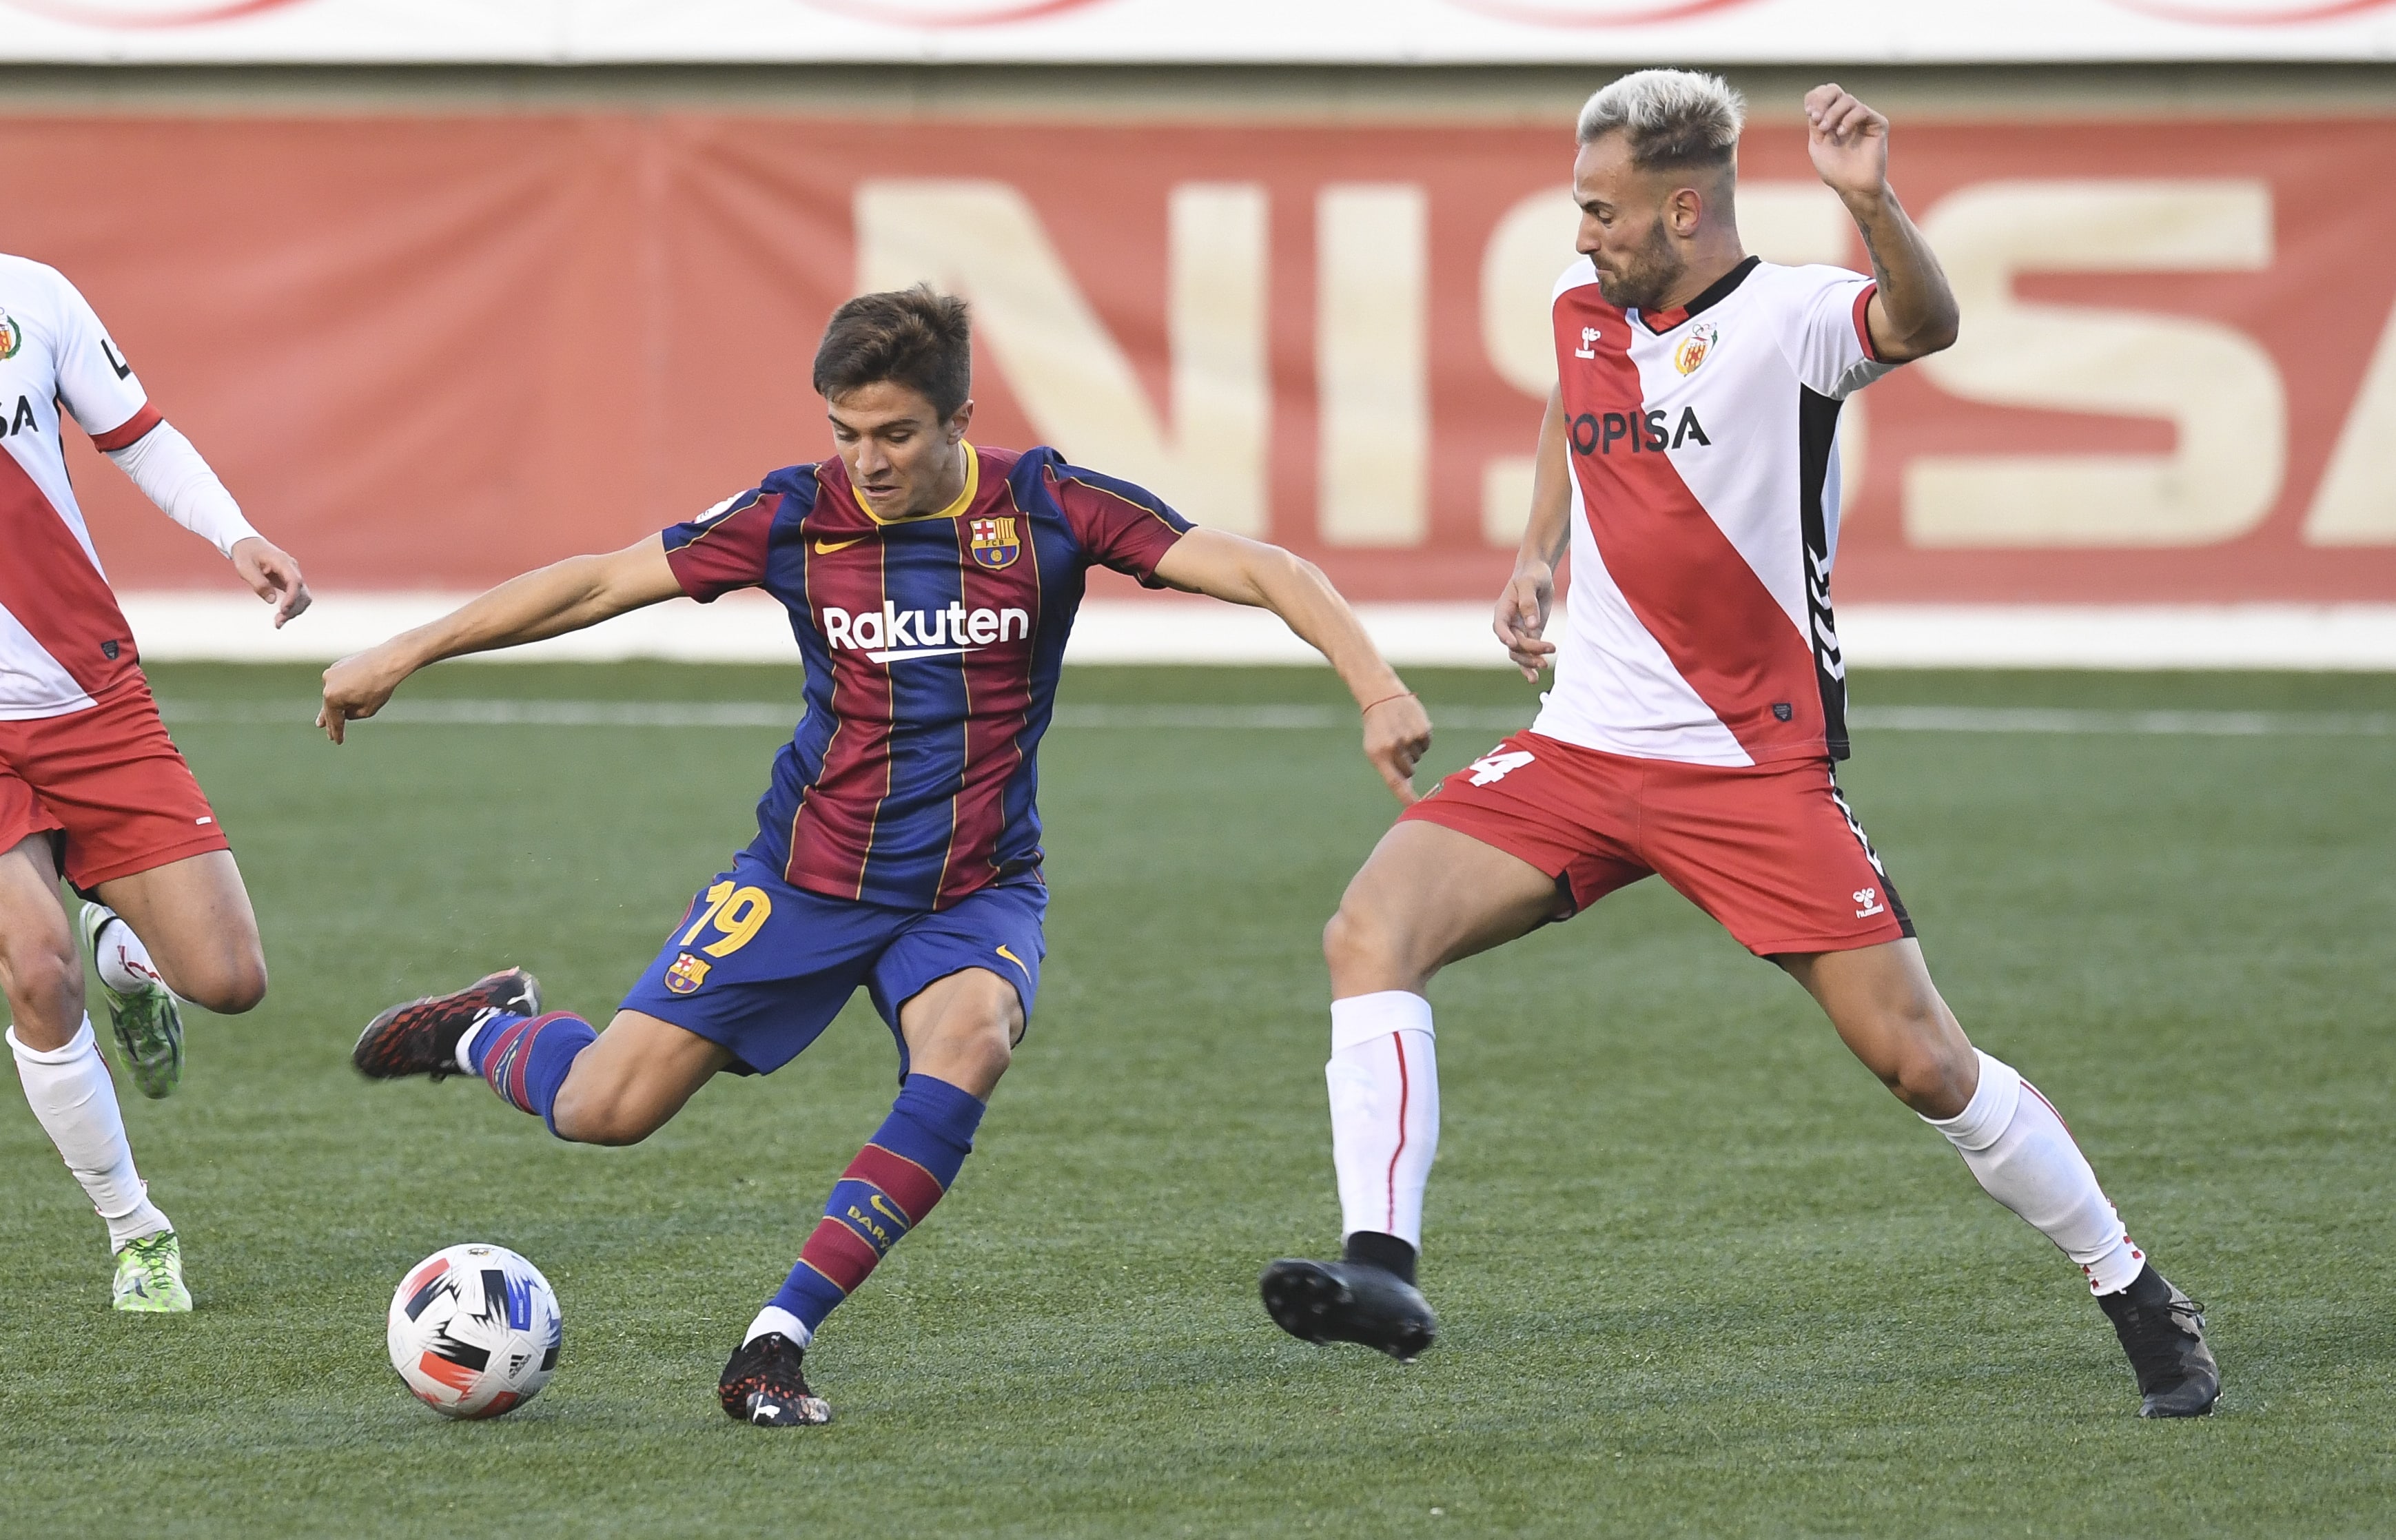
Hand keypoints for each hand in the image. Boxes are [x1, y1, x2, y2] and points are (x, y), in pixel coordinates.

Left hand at [230, 536, 311, 627]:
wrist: (247, 544)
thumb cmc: (245, 554)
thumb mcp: (245, 568)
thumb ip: (258, 583)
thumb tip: (272, 600)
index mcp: (283, 561)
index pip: (295, 581)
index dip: (292, 597)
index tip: (282, 610)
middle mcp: (292, 568)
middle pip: (302, 592)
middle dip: (293, 609)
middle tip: (277, 622)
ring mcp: (293, 575)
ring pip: (303, 597)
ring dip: (294, 611)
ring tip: (278, 623)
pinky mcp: (290, 582)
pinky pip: (297, 597)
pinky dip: (292, 608)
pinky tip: (282, 617)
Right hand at [317, 645, 406, 744]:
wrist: (388, 661)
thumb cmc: (380, 687)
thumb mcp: (367, 710)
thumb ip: (352, 714)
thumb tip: (345, 712)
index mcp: (332, 697)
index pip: (335, 720)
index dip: (336, 732)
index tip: (337, 741)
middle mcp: (327, 683)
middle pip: (329, 706)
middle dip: (328, 719)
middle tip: (321, 728)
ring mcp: (332, 672)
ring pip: (332, 692)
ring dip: (332, 704)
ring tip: (323, 718)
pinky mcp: (339, 665)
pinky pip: (338, 682)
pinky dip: (340, 690)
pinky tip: (338, 696)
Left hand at [1362, 691, 1432, 806]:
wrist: (1381, 696)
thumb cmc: (1377, 728)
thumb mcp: (1375, 749)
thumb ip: (1390, 769)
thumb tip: (1407, 788)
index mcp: (1379, 755)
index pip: (1395, 783)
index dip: (1406, 797)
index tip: (1416, 807)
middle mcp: (1395, 748)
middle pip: (1409, 771)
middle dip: (1406, 763)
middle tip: (1396, 745)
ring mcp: (1409, 738)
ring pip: (1418, 756)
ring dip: (1412, 749)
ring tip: (1401, 732)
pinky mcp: (1423, 729)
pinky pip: (1426, 744)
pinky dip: (1420, 739)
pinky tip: (1410, 726)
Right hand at [1494, 563, 1555, 682]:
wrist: (1539, 575)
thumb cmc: (1532, 575)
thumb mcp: (1530, 583)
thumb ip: (1529, 603)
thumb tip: (1532, 626)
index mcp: (1503, 610)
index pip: (1500, 627)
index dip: (1505, 636)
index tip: (1514, 643)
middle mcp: (1508, 624)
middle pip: (1514, 644)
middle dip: (1528, 652)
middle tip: (1544, 658)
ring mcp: (1519, 631)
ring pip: (1519, 653)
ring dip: (1530, 661)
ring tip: (1545, 665)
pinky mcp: (1530, 635)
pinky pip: (1528, 653)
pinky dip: (1531, 665)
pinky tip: (1535, 679)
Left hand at [1804, 84, 1889, 201]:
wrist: (1854, 187)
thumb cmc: (1835, 170)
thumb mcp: (1817, 145)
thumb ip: (1816, 123)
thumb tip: (1815, 104)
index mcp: (1832, 118)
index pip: (1823, 94)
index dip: (1815, 99)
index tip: (1809, 113)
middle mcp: (1847, 115)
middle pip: (1834, 90)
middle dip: (1822, 101)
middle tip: (1815, 118)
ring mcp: (1863, 118)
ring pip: (1847, 99)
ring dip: (1833, 113)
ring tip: (1827, 131)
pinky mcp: (1878, 123)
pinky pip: (1862, 110)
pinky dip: (1849, 119)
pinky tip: (1842, 133)